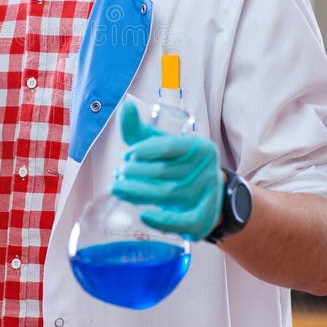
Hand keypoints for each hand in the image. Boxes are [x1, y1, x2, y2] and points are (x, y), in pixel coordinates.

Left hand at [111, 97, 223, 240]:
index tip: (127, 155)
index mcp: (200, 147)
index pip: (169, 146)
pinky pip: (185, 222)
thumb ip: (139, 129)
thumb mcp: (159, 145)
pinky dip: (163, 221)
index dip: (144, 150)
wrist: (202, 195)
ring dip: (138, 192)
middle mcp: (208, 170)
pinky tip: (143, 215)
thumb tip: (124, 104)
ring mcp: (207, 196)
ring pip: (169, 194)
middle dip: (136, 172)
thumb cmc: (174, 165)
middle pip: (165, 172)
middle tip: (119, 173)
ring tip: (118, 188)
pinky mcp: (204, 219)